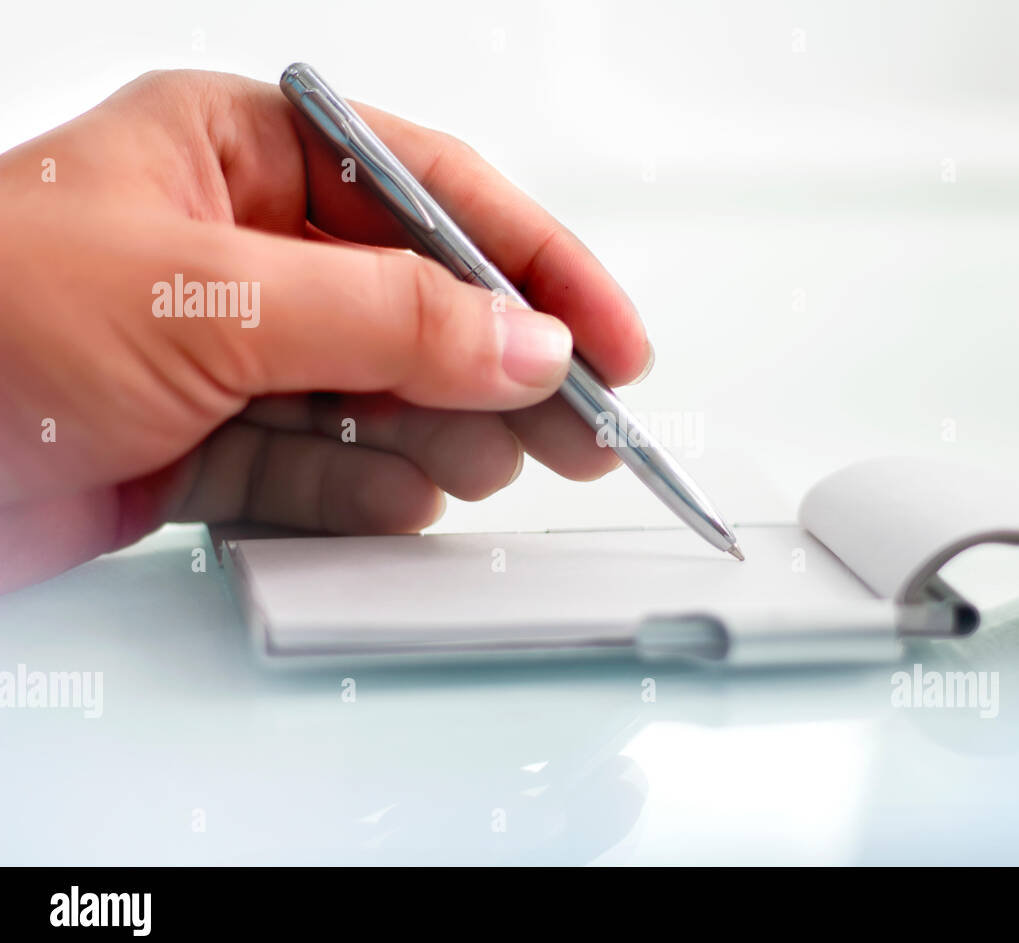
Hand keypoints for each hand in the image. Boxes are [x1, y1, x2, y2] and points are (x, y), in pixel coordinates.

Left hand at [0, 70, 650, 592]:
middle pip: (418, 301)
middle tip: (580, 429)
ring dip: (435, 434)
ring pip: (375, 392)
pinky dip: (360, 491)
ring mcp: (221, 352)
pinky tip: (401, 503)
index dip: (538, 265)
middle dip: (500, 366)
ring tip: (484, 464)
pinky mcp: (197, 443)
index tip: (613, 338)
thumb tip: (527, 338)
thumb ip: (386, 317)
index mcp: (237, 156)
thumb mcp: (205, 298)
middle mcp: (238, 248)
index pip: (432, 194)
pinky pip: (313, 466)